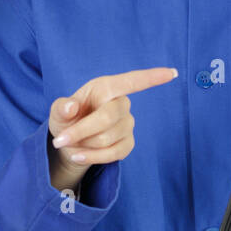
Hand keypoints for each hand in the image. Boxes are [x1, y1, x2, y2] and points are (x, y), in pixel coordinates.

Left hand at [46, 66, 178, 192]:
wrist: (70, 143)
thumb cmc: (67, 119)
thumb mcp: (58, 112)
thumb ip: (61, 108)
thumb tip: (71, 106)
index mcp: (106, 87)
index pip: (132, 81)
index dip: (152, 77)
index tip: (172, 73)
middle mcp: (121, 103)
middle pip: (107, 117)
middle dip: (81, 131)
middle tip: (59, 140)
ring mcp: (127, 124)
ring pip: (107, 138)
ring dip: (83, 145)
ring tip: (71, 144)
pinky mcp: (127, 144)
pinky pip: (112, 154)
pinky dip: (91, 157)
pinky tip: (80, 155)